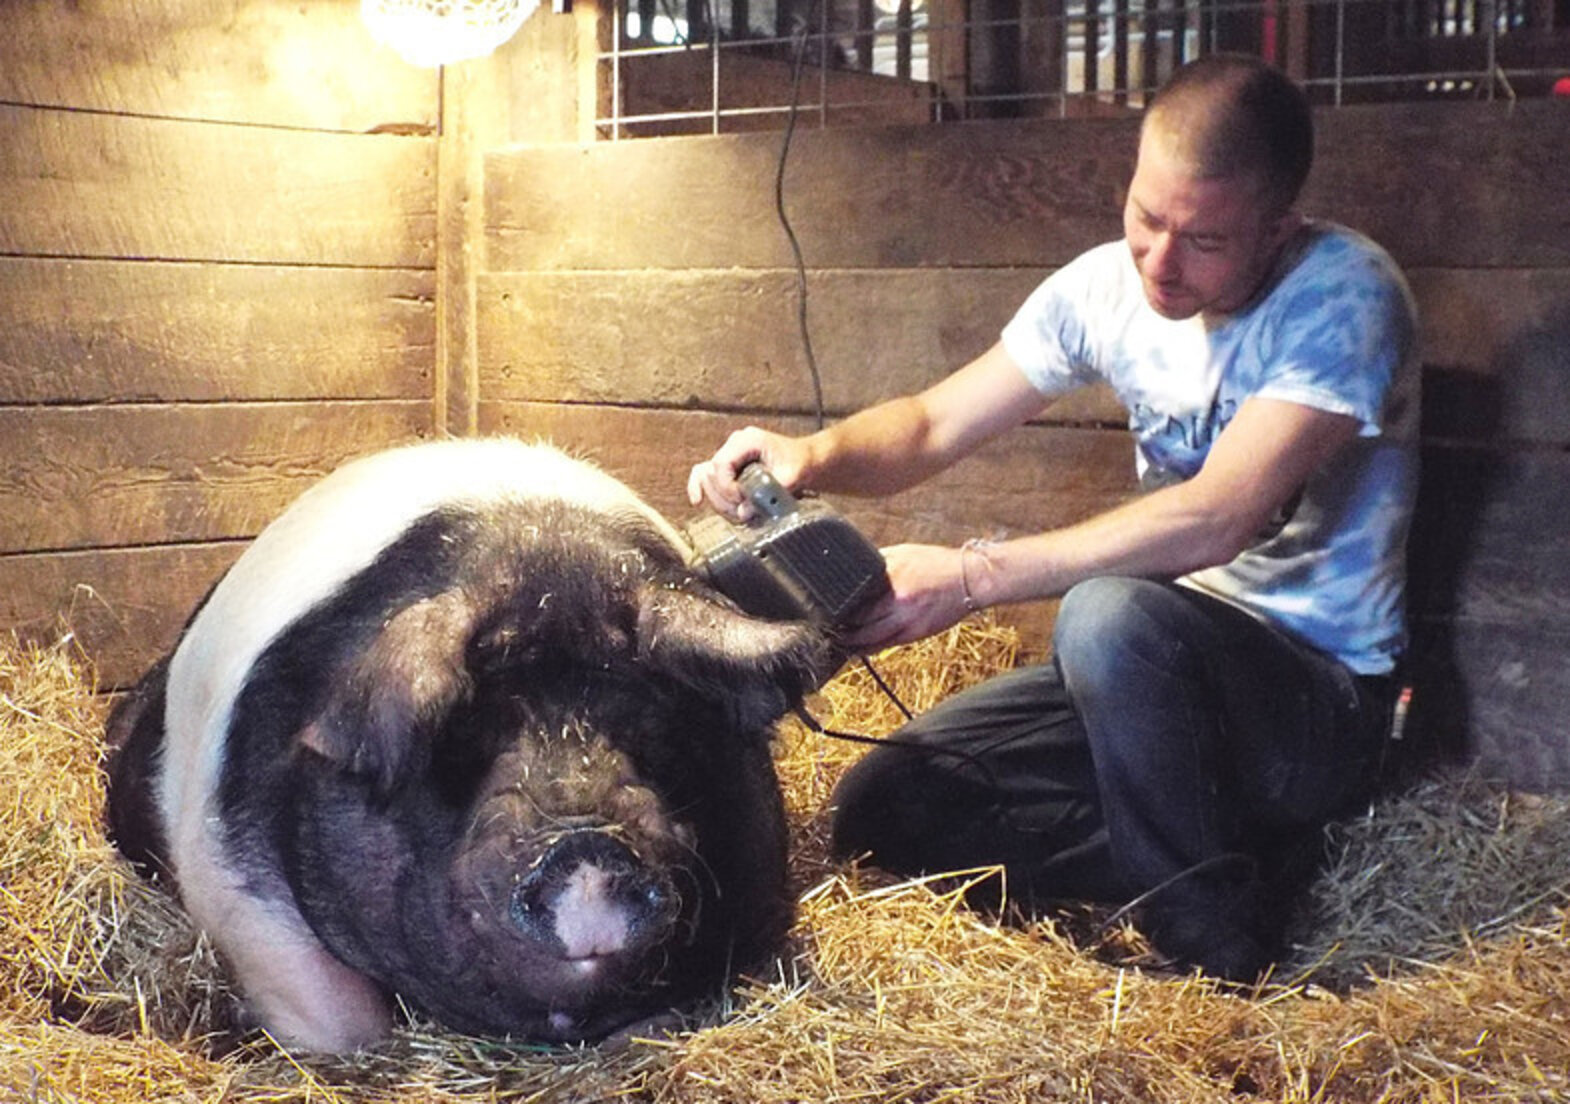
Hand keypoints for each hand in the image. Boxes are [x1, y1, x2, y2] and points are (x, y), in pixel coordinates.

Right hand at [686, 426, 809, 519]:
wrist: (806, 460)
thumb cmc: (800, 464)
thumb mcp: (791, 477)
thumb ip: (768, 494)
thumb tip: (743, 512)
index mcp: (747, 440)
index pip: (721, 464)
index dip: (727, 487)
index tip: (743, 500)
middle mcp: (733, 444)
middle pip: (711, 474)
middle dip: (724, 497)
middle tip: (743, 511)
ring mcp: (729, 454)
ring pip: (708, 479)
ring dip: (719, 500)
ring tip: (738, 512)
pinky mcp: (728, 466)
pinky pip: (704, 475)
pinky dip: (699, 488)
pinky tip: (697, 502)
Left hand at [841, 543, 971, 650]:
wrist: (969, 580)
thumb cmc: (937, 564)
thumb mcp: (904, 553)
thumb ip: (879, 562)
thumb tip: (856, 568)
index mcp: (892, 578)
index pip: (856, 596)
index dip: (839, 606)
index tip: (827, 608)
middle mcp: (898, 601)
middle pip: (859, 622)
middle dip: (841, 628)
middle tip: (828, 628)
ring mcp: (907, 621)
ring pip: (871, 640)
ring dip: (853, 644)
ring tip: (840, 642)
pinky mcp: (916, 633)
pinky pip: (887, 645)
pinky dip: (871, 648)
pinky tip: (861, 648)